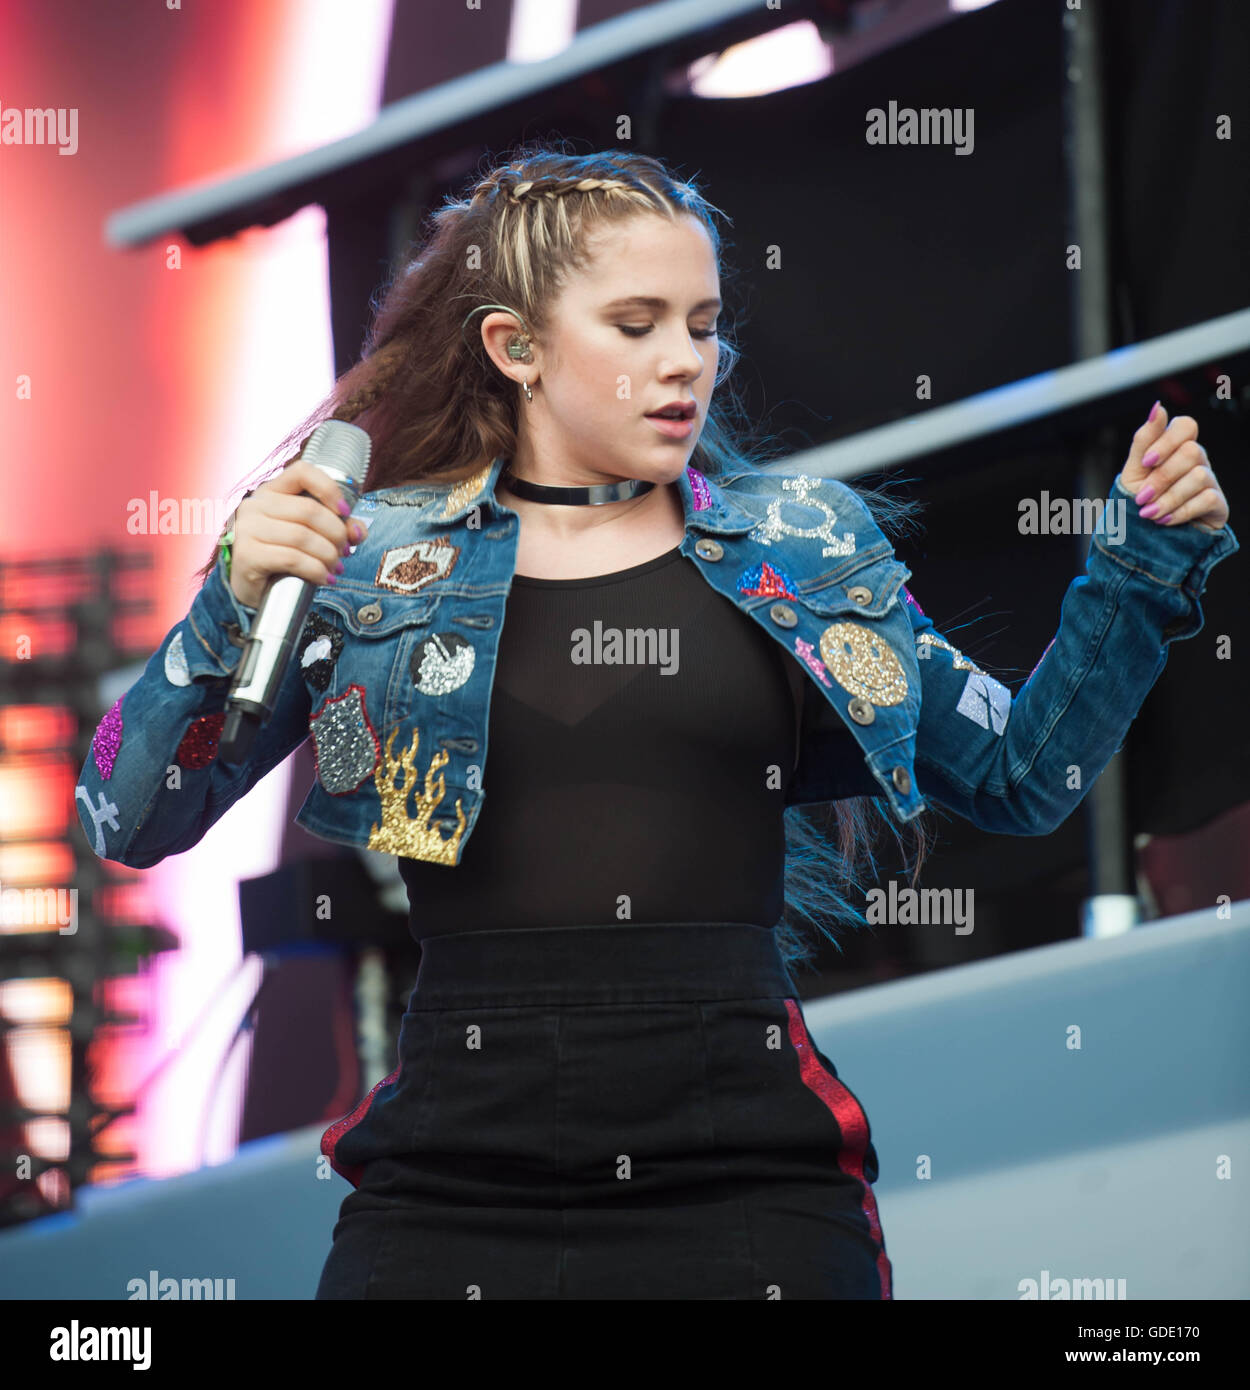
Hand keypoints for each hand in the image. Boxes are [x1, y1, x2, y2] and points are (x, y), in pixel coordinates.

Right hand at [228, 458, 369, 607]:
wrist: (255, 590)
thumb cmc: (284, 559)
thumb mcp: (314, 537)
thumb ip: (339, 528)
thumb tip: (358, 531)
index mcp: (272, 492)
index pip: (301, 472)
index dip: (329, 488)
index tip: (345, 511)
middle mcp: (255, 505)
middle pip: (309, 510)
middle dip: (336, 533)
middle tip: (345, 551)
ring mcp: (247, 529)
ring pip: (302, 536)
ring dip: (328, 555)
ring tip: (336, 568)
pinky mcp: (246, 555)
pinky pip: (291, 558)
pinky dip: (316, 570)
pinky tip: (324, 578)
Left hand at [1121, 402, 1228, 530]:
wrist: (1147, 535)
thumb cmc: (1142, 498)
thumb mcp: (1134, 470)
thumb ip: (1144, 440)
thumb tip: (1157, 406)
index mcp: (1177, 447)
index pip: (1186, 425)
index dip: (1167, 440)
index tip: (1146, 462)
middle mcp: (1197, 459)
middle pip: (1191, 452)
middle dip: (1162, 478)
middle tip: (1142, 497)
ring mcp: (1209, 480)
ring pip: (1199, 476)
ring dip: (1169, 498)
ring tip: (1149, 514)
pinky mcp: (1217, 503)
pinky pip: (1207, 498)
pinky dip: (1182, 511)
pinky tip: (1165, 521)